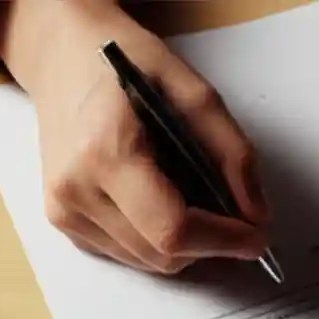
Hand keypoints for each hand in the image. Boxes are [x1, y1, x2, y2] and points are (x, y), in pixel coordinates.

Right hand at [0, 0, 268, 273]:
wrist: (63, 55)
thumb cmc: (126, 62)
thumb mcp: (192, 89)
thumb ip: (232, 153)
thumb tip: (255, 214)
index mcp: (106, 151)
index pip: (172, 229)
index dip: (223, 241)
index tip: (256, 236)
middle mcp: (76, 190)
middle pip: (163, 254)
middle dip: (209, 243)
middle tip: (233, 214)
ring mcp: (63, 210)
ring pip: (147, 262)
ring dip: (183, 244)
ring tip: (192, 198)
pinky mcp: (62, 221)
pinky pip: (125, 254)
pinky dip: (154, 239)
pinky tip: (158, 199)